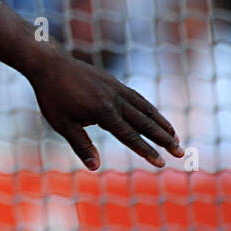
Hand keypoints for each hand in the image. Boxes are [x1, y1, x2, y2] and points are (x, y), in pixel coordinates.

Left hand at [29, 53, 182, 170]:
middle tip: (181, 153)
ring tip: (175, 136)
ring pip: (145, 107)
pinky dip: (149, 108)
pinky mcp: (113, 82)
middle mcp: (115, 99)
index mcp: (103, 111)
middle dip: (164, 139)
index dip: (146, 150)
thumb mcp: (62, 123)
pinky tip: (154, 116)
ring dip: (161, 122)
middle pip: (145, 122)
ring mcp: (116, 88)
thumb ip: (81, 145)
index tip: (162, 163)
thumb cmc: (52, 96)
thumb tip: (95, 167)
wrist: (49, 63)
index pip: (130, 135)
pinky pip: (137, 97)